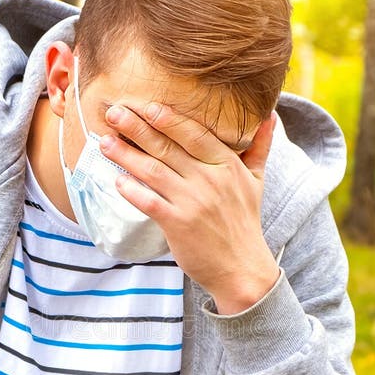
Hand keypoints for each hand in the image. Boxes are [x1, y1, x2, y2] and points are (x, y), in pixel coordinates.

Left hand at [100, 104, 279, 313]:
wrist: (242, 269)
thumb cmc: (245, 222)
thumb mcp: (256, 181)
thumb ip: (259, 147)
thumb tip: (269, 117)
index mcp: (227, 165)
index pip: (194, 134)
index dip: (169, 119)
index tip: (146, 105)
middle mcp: (209, 180)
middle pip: (167, 147)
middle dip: (137, 128)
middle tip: (114, 112)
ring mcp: (193, 202)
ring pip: (153, 171)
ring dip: (126, 155)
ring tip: (105, 142)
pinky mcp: (178, 224)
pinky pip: (149, 202)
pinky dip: (131, 190)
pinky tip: (116, 180)